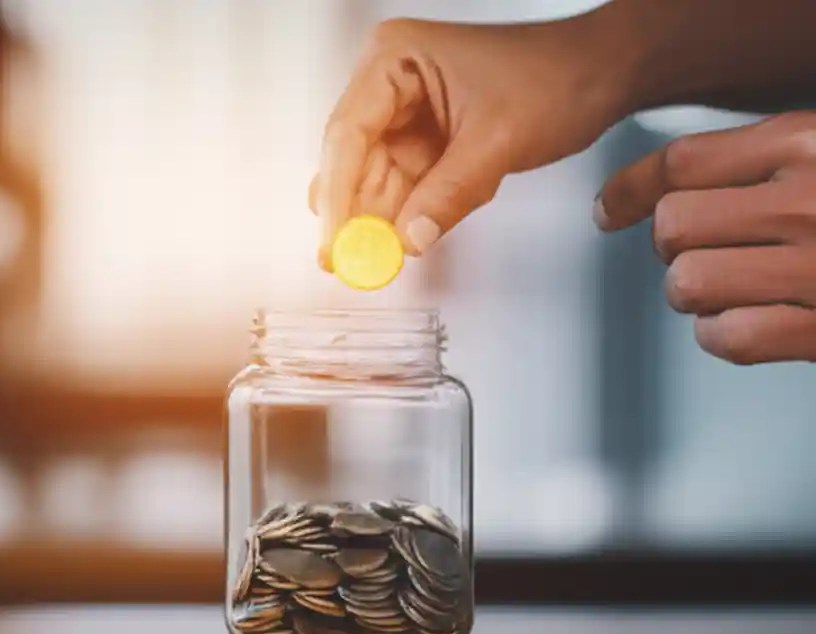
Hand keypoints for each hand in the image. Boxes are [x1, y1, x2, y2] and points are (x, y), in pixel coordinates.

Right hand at [312, 15, 623, 267]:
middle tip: (349, 264)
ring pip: (373, 179)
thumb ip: (449, 193)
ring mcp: (406, 114)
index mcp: (394, 59)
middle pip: (352, 160)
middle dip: (354, 213)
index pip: (348, 133)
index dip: (338, 193)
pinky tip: (401, 242)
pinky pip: (403, 186)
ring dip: (379, 221)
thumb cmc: (559, 76)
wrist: (606, 73)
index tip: (335, 242)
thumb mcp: (499, 140)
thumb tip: (408, 239)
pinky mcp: (425, 141)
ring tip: (375, 262)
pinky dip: (405, 216)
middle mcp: (389, 83)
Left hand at [596, 112, 815, 364]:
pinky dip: (727, 335)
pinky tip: (754, 321)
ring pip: (688, 283)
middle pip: (672, 224)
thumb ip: (770, 158)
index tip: (608, 209)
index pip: (682, 162)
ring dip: (698, 294)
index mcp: (809, 143)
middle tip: (707, 252)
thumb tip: (673, 182)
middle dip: (674, 247)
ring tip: (737, 287)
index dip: (631, 190)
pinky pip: (729, 336)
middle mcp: (810, 201)